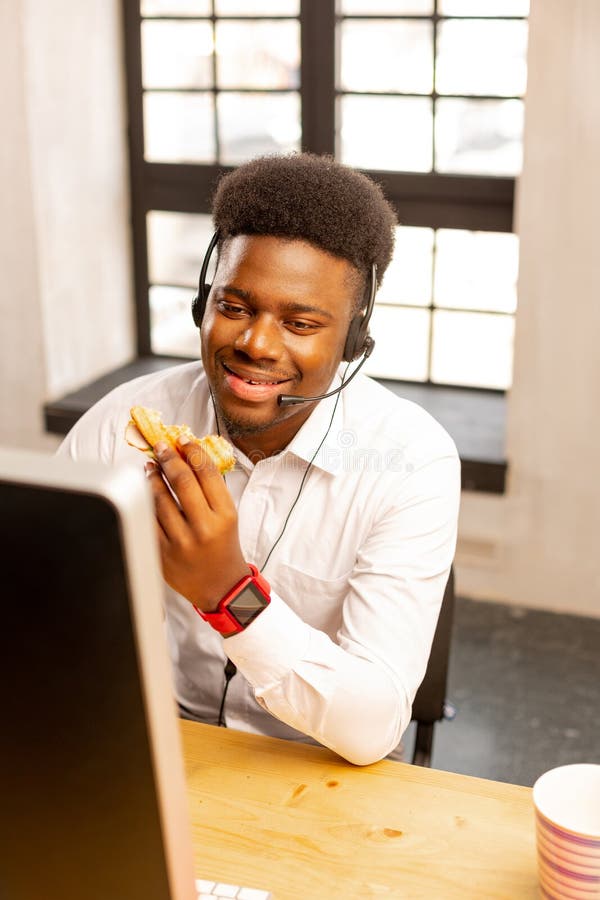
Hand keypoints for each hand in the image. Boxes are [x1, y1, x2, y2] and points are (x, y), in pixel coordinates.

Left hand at [145, 437, 249, 611]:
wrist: (220, 586)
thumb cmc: (223, 546)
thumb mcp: (228, 516)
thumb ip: (211, 489)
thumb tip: (187, 456)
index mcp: (224, 515)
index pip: (206, 472)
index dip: (192, 450)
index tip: (183, 439)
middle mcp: (204, 527)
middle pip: (182, 480)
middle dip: (169, 457)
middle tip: (162, 446)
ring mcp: (181, 542)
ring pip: (160, 498)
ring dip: (153, 476)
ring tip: (151, 466)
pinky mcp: (163, 554)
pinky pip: (148, 520)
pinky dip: (144, 501)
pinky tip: (144, 490)